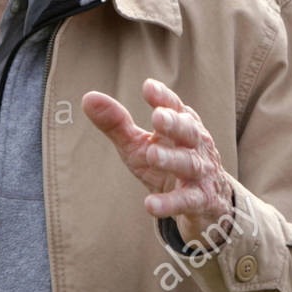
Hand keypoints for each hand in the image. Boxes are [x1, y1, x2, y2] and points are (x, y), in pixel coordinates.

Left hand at [82, 78, 232, 247]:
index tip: (148, 87)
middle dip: (174, 124)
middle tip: (158, 118)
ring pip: (189, 164)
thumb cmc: (166, 165)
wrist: (203, 202)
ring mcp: (200, 173)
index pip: (175, 107)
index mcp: (181, 125)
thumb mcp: (139, 144)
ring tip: (153, 155)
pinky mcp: (200, 200)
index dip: (163, 97)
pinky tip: (150, 205)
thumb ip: (116, 123)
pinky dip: (170, 203)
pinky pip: (186, 201)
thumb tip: (88, 97)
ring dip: (172, 159)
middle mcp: (195, 145)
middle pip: (188, 131)